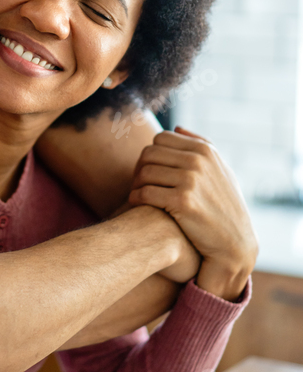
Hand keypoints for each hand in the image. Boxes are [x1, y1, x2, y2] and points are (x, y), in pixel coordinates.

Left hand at [129, 127, 257, 299]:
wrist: (235, 243)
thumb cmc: (225, 207)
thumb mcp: (221, 171)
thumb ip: (201, 146)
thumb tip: (177, 127)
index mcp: (205, 150)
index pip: (161, 139)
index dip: (151, 153)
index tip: (149, 169)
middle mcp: (198, 161)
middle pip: (149, 154)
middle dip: (139, 168)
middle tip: (138, 183)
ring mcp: (191, 180)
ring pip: (144, 172)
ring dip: (135, 184)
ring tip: (137, 193)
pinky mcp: (183, 202)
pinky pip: (145, 192)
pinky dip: (135, 197)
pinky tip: (136, 203)